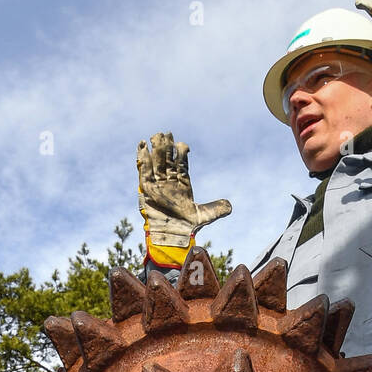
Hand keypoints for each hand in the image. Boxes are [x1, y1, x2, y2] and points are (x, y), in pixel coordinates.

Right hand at [136, 132, 231, 251]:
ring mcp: (158, 184)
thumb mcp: (204, 217)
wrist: (172, 237)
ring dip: (155, 149)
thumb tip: (230, 207)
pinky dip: (143, 159)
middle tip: (167, 133)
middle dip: (167, 147)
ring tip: (155, 136)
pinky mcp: (147, 189)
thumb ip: (216, 209)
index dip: (181, 153)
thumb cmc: (187, 227)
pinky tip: (142, 145)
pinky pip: (144, 171)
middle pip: (168, 159)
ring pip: (156, 163)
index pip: (181, 163)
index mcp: (182, 183)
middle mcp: (169, 181)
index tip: (182, 145)